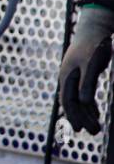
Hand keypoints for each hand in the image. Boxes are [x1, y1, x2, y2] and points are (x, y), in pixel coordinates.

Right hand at [59, 4, 113, 134]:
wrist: (94, 30)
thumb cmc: (92, 46)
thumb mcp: (90, 64)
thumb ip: (87, 83)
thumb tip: (84, 101)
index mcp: (67, 77)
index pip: (68, 101)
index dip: (72, 116)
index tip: (77, 129)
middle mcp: (69, 79)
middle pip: (74, 104)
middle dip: (82, 119)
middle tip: (94, 132)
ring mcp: (76, 78)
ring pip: (80, 101)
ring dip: (88, 114)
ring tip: (97, 128)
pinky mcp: (85, 76)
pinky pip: (86, 95)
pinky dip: (91, 106)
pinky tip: (96, 114)